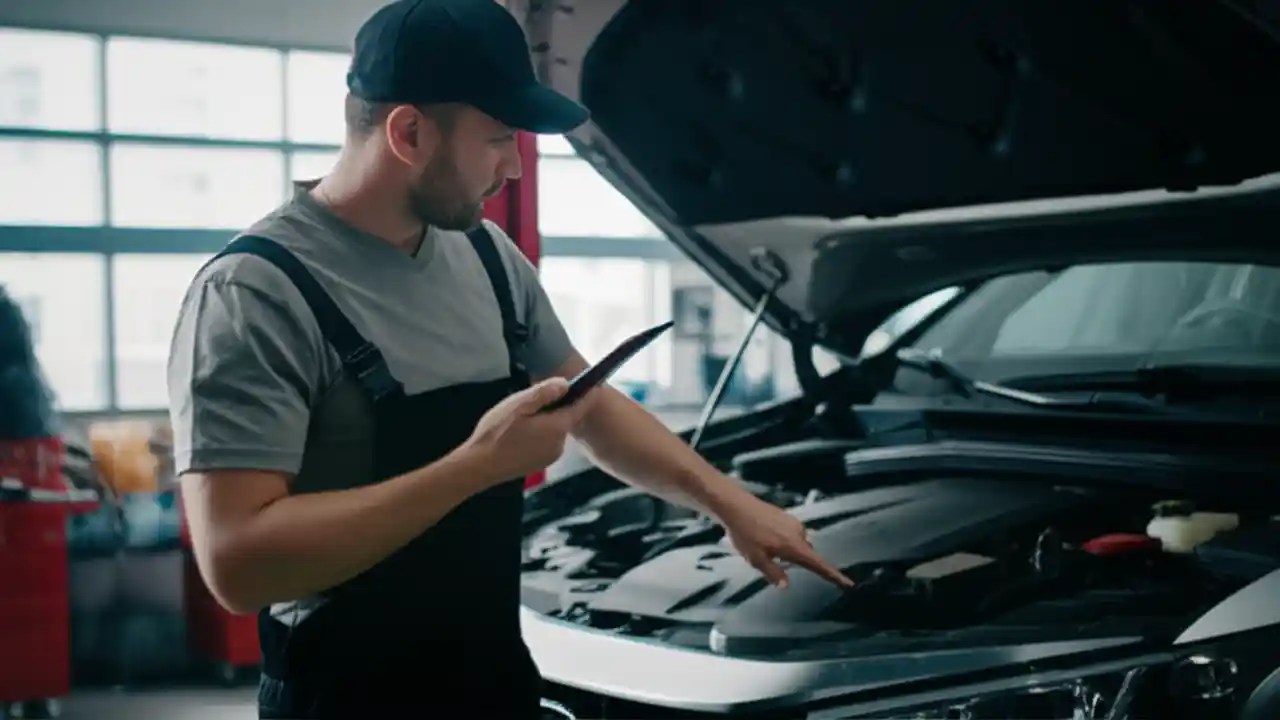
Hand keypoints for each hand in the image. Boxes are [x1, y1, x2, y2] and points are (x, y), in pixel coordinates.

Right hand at [462, 377, 597, 484]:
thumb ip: (544, 393)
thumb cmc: (496, 432)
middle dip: (554, 405)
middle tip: (529, 400)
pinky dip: (538, 433)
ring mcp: (551, 456)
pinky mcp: (540, 463)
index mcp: (558, 427)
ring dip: (544, 420)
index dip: (586, 392)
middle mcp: (560, 444)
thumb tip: (566, 383)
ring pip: (554, 429)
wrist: (479, 466)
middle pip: (566, 417)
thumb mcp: (518, 405)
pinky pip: (546, 441)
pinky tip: (516, 433)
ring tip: (518, 418)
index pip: (582, 406)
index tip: (588, 380)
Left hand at [716, 492, 852, 589]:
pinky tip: (763, 537)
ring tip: (763, 549)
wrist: (736, 505)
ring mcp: (793, 522)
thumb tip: (786, 585)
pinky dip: (783, 540)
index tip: (848, 584)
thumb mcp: (756, 559)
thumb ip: (773, 573)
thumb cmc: (746, 534)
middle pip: (808, 555)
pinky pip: (791, 533)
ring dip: (788, 550)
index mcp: (795, 547)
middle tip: (776, 563)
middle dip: (799, 563)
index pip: (819, 565)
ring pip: (798, 543)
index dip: (834, 576)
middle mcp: (799, 534)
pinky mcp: (786, 515)